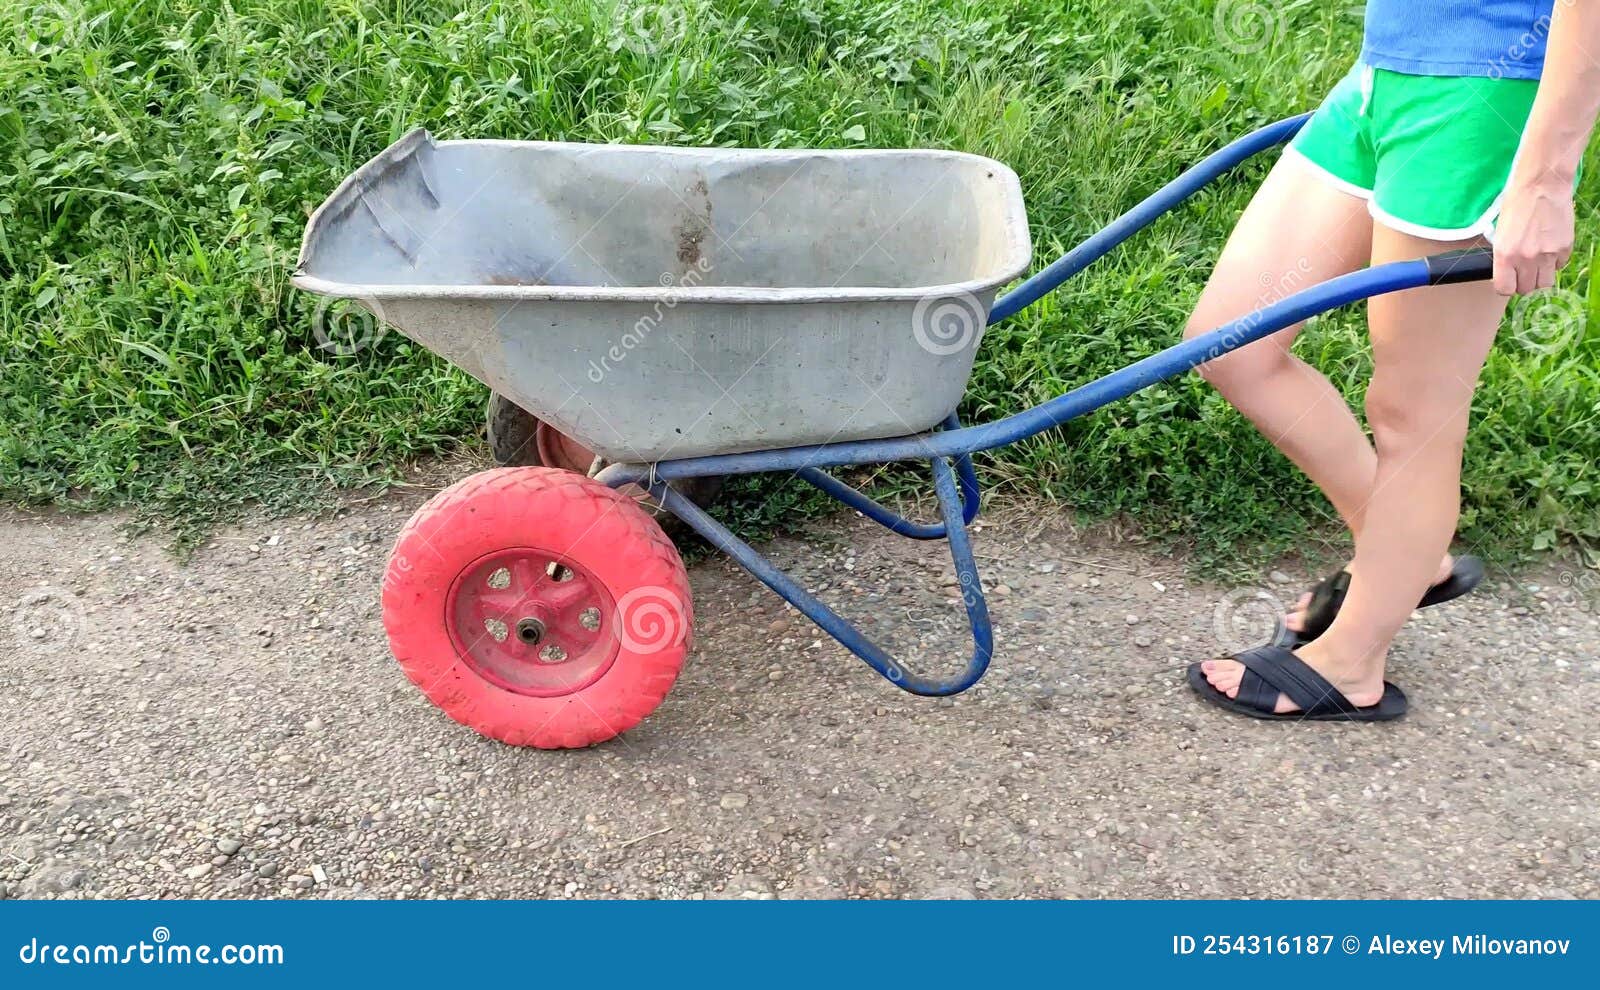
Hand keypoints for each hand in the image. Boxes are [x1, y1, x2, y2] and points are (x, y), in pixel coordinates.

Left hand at [1493, 172, 1575, 294]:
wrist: (1542, 185)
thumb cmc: (1517, 204)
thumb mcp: (1501, 231)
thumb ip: (1504, 255)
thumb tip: (1506, 270)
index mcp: (1505, 255)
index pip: (1504, 289)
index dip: (1505, 286)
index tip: (1507, 280)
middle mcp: (1526, 258)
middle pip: (1526, 289)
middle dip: (1523, 283)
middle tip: (1522, 271)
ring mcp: (1548, 254)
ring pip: (1545, 283)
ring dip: (1540, 277)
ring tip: (1537, 264)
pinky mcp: (1565, 247)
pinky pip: (1560, 266)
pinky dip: (1555, 262)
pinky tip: (1549, 247)